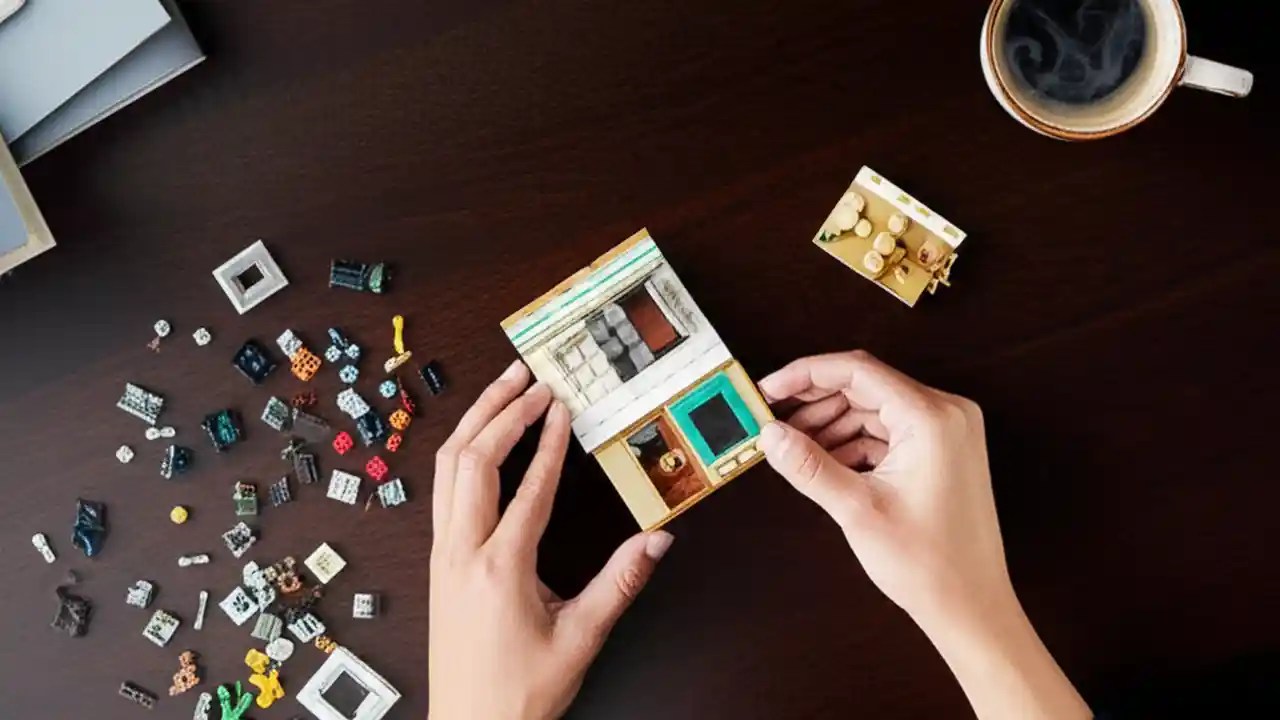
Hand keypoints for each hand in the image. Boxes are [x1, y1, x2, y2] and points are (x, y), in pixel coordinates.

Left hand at [429, 360, 674, 719]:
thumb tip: (657, 541)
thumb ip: (619, 585)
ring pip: (446, 468)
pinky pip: (441, 490)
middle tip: (531, 377)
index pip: (528, 487)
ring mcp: (442, 554)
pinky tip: (477, 440)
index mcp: (499, 568)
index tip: (563, 405)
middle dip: (502, 410)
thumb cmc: (518, 693)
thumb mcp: (579, 639)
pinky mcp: (437, 562)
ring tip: (502, 388)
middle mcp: (461, 552)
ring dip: (474, 422)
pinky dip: (460, 452)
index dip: (548, 442)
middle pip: (472, 459)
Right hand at [757, 351, 1088, 719]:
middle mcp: (946, 413)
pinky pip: (889, 430)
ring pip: (875, 408)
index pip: (857, 371)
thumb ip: (809, 466)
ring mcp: (947, 431)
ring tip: (794, 446)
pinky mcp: (943, 450)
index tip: (768, 389)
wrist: (971, 606)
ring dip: (832, 423)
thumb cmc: (928, 563)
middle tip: (772, 421)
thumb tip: (770, 435)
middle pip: (866, 385)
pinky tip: (825, 462)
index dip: (806, 374)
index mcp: (931, 418)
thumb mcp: (857, 510)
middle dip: (815, 402)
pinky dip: (855, 441)